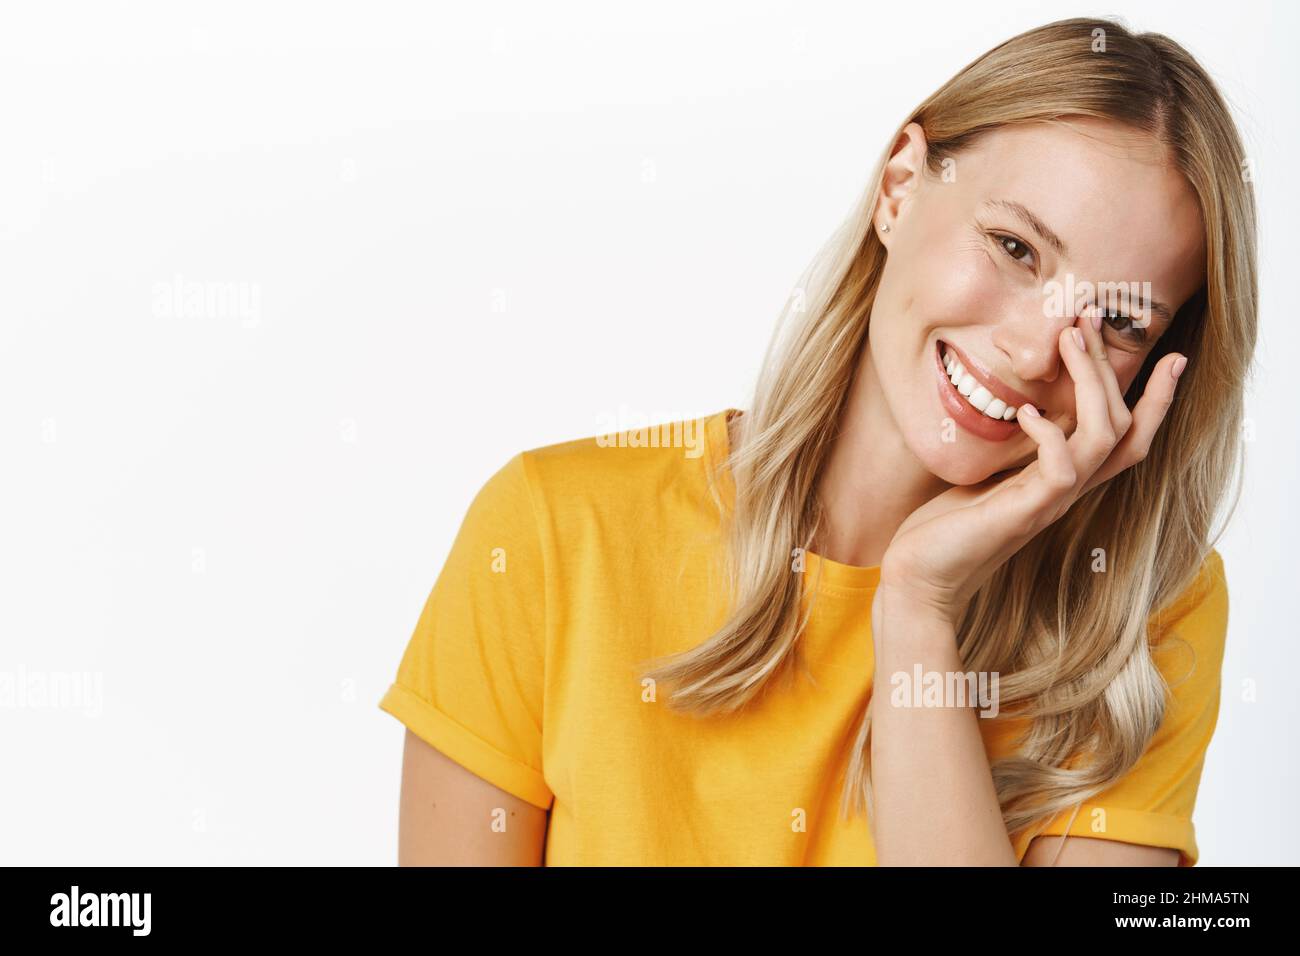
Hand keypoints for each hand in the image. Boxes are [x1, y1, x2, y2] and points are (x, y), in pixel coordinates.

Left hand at [875, 317, 1186, 626]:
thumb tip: (1017, 406)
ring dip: (1090, 384)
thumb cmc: (946, 527)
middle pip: (1121, 425)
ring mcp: (1048, 502)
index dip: (1155, 399)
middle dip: (1111, 367)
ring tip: (1068, 341)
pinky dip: (1051, 436)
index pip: (1127, 437)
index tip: (1173, 355)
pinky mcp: (1023, 513)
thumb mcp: (985, 474)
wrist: (921, 578)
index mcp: (1062, 479)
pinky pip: (1059, 471)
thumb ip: (1011, 448)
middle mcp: (1066, 490)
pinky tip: (1028, 412)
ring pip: (1101, 438)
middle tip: (1088, 318)